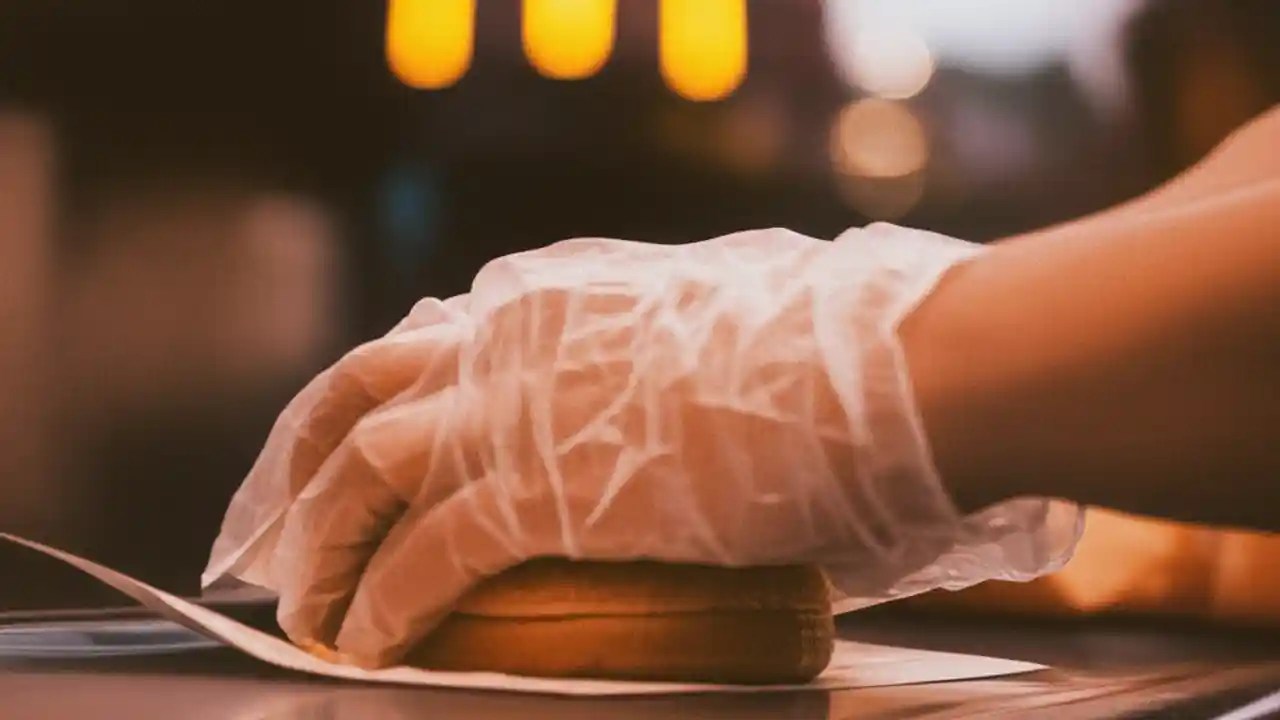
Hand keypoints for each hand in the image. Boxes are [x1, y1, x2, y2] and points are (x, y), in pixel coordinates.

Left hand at [205, 225, 1077, 666]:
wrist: (880, 372)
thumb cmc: (837, 358)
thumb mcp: (723, 334)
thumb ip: (668, 366)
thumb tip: (682, 416)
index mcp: (558, 301)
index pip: (427, 340)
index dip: (370, 399)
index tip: (342, 444)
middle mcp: (515, 338)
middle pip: (360, 386)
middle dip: (298, 458)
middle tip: (274, 525)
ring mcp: (520, 410)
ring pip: (365, 467)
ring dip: (323, 541)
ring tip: (305, 604)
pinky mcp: (539, 491)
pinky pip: (424, 557)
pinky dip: (384, 604)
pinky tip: (366, 643)